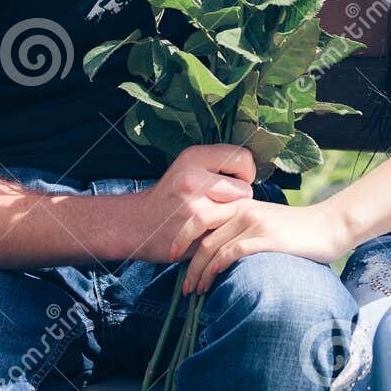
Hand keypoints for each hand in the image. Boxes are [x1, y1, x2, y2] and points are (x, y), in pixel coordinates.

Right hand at [129, 145, 254, 263]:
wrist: (137, 224)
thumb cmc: (170, 197)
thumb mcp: (188, 168)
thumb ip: (217, 166)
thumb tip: (253, 170)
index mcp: (194, 156)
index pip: (243, 158)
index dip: (245, 173)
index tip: (236, 183)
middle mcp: (193, 177)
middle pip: (246, 189)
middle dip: (240, 200)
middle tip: (223, 204)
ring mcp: (194, 204)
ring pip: (239, 211)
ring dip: (233, 217)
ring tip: (216, 217)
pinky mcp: (194, 230)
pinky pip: (226, 230)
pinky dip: (222, 233)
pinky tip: (208, 232)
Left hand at [180, 198, 351, 293]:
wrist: (330, 226)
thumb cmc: (299, 230)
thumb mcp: (266, 221)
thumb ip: (243, 229)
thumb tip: (218, 252)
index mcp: (241, 204)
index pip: (200, 216)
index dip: (182, 236)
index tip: (172, 256)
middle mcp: (243, 210)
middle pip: (201, 232)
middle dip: (184, 257)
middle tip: (178, 279)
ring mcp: (254, 223)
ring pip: (212, 246)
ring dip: (198, 271)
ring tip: (194, 289)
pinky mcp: (266, 238)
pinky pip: (231, 253)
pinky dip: (216, 268)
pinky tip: (211, 281)